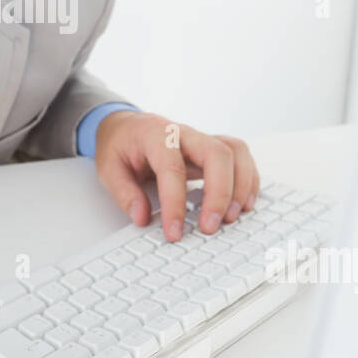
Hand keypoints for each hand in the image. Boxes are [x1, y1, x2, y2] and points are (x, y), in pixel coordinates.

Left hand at [94, 110, 259, 241]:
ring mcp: (202, 140)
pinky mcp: (213, 150)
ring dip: (240, 186)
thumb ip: (124, 193)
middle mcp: (184, 133)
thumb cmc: (119, 145)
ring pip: (235, 152)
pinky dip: (248, 181)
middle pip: (216, 153)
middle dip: (219, 193)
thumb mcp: (108, 168)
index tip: (174, 231)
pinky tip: (244, 205)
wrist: (126, 126)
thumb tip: (142, 218)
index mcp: (154, 135)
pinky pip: (241, 158)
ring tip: (232, 218)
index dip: (175, 202)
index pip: (172, 167)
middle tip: (210, 227)